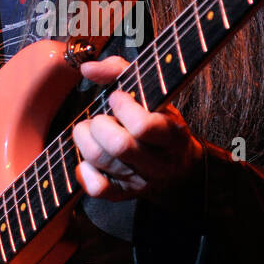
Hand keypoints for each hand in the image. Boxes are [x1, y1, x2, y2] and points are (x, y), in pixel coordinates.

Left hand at [71, 56, 203, 210]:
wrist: (179, 165)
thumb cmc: (160, 120)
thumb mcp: (152, 92)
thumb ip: (120, 70)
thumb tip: (87, 68)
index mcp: (172, 135)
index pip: (143, 126)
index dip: (123, 107)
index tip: (117, 98)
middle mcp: (159, 163)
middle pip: (118, 145)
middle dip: (99, 125)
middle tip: (100, 118)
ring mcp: (140, 181)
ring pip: (101, 161)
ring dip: (85, 140)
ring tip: (90, 131)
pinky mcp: (123, 194)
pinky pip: (97, 189)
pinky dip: (84, 171)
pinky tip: (89, 160)